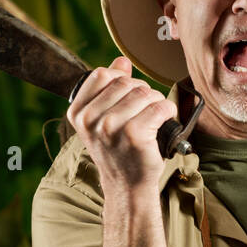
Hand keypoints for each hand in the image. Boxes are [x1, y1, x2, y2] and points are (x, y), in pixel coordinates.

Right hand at [66, 56, 177, 197]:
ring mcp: (111, 127)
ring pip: (144, 92)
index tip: (128, 95)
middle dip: (142, 91)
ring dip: (156, 100)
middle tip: (146, 109)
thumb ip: (109, 89)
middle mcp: (91, 119)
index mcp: (78, 112)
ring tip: (155, 116)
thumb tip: (122, 62)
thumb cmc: (118, 150)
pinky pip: (159, 107)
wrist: (127, 184)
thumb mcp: (103, 120)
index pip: (102, 75)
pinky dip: (168, 110)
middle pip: (125, 82)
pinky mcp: (135, 134)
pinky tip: (164, 120)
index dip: (121, 79)